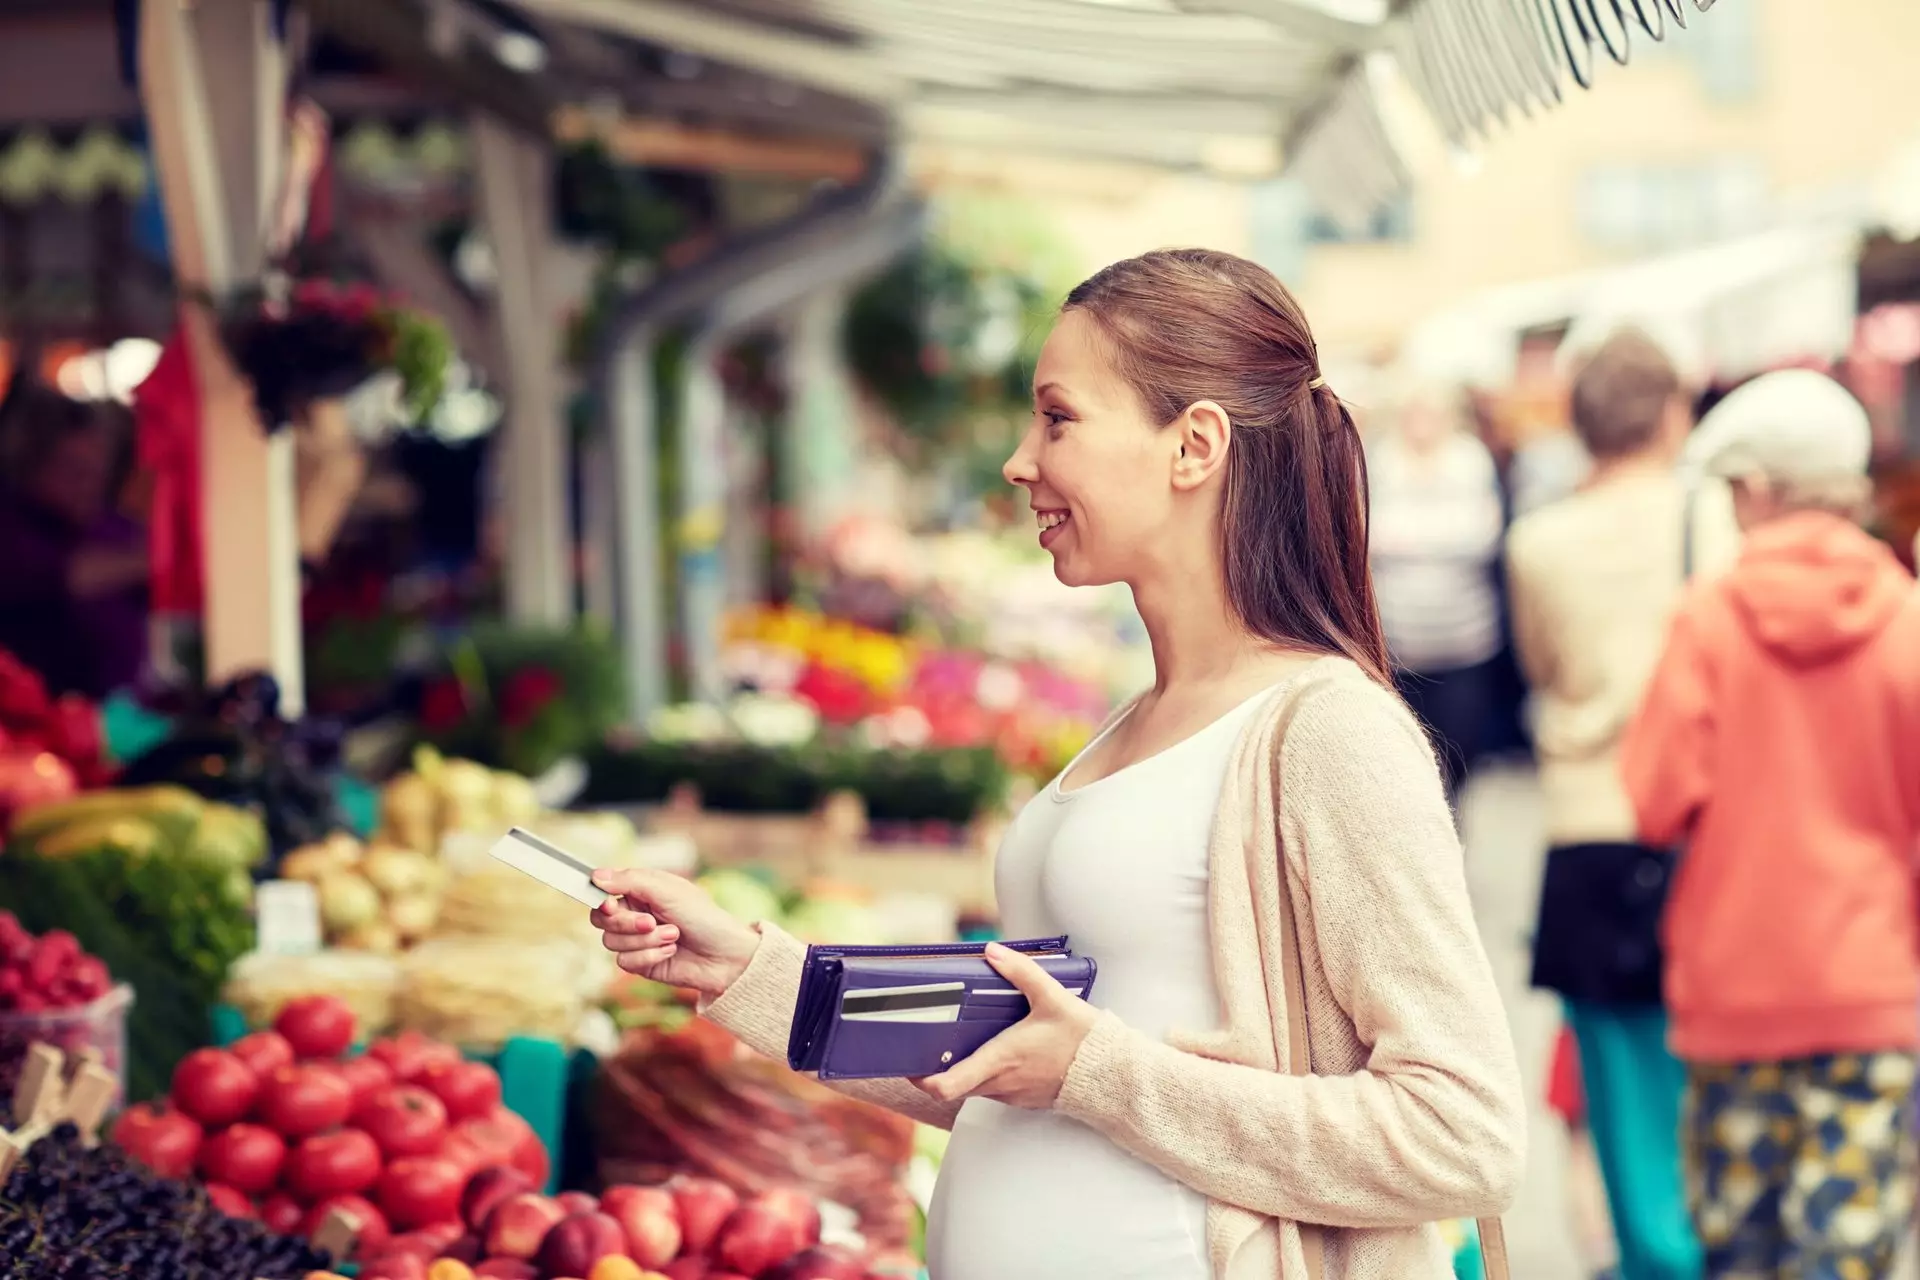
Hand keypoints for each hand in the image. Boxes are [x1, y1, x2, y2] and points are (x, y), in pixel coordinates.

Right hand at [589, 867, 761, 997]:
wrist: (725, 955)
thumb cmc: (703, 916)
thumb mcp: (668, 891)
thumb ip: (630, 881)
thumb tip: (595, 876)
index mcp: (640, 891)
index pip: (602, 893)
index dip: (601, 900)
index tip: (611, 905)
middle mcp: (634, 914)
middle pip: (601, 920)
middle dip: (627, 923)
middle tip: (652, 921)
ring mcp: (636, 940)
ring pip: (611, 942)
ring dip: (645, 941)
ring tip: (674, 936)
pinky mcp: (641, 963)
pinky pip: (624, 962)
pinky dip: (649, 957)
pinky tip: (670, 951)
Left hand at [912, 943, 1098, 1109]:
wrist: (1113, 1074)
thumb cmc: (1082, 1040)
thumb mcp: (1053, 998)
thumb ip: (1021, 972)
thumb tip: (991, 950)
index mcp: (999, 1060)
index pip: (945, 1085)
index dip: (920, 1077)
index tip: (907, 1062)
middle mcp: (1001, 1083)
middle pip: (954, 1084)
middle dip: (937, 1065)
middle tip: (928, 1040)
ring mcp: (1012, 1095)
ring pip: (975, 1085)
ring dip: (965, 1067)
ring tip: (960, 1038)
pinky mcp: (1025, 1098)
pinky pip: (996, 1087)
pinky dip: (988, 1072)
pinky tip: (997, 1048)